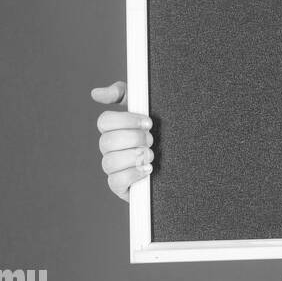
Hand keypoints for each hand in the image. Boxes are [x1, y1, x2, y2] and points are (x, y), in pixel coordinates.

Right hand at [91, 80, 153, 201]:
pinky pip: (115, 182)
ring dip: (134, 157)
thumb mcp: (147, 106)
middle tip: (152, 140)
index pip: (104, 122)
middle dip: (134, 139)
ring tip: (151, 155)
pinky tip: (148, 170)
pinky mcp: (121, 186)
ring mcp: (114, 168)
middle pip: (107, 142)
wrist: (185, 158)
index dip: (126, 121)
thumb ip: (124, 93)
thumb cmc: (162, 130)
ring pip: (109, 162)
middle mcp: (110, 149)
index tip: (149, 122)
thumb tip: (96, 93)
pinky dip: (132, 175)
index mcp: (114, 129)